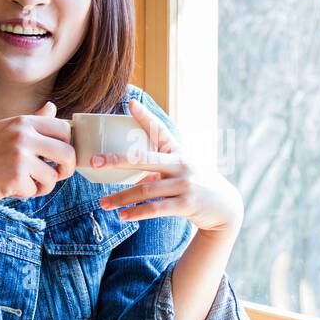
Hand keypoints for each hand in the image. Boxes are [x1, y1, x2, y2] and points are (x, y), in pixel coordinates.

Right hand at [0, 101, 75, 203]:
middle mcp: (23, 136)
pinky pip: (36, 189)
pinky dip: (28, 193)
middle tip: (58, 174)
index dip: (68, 145)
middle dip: (67, 168)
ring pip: (53, 176)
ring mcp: (20, 156)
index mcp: (23, 122)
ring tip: (27, 183)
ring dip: (44, 185)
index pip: (64, 128)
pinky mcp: (16, 177)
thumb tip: (52, 106)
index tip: (61, 156)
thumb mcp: (7, 129)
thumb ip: (33, 120)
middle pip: (67, 153)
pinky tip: (13, 187)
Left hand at [95, 99, 243, 235]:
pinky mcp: (187, 204)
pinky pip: (157, 208)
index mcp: (178, 152)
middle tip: (94, 161)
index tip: (130, 103)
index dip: (145, 117)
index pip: (160, 130)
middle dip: (117, 160)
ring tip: (102, 203)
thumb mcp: (180, 169)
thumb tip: (127, 168)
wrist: (225, 207)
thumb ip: (157, 166)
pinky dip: (138, 212)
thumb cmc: (194, 185)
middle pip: (144, 159)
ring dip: (122, 197)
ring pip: (146, 188)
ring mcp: (186, 184)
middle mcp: (182, 164)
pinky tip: (123, 216)